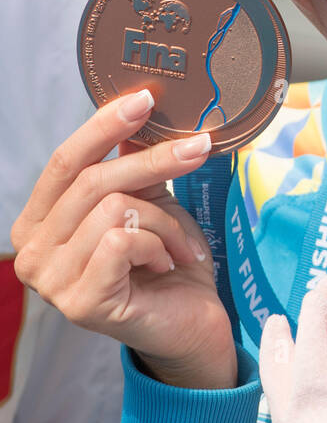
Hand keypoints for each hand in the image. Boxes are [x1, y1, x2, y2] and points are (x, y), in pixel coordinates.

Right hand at [11, 90, 235, 388]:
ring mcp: (51, 282)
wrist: (192, 325)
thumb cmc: (166, 264)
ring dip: (163, 220)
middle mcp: (32, 253)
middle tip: (199, 146)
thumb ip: (132, 161)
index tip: (145, 97)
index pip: (64, 161)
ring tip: (178, 244)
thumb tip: (137, 104)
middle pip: (92, 181)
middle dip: (154, 161)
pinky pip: (123, 240)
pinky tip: (167, 264)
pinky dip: (157, 244)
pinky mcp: (80, 303)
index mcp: (39, 223)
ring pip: (114, 209)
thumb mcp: (148, 201)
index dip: (102, 125)